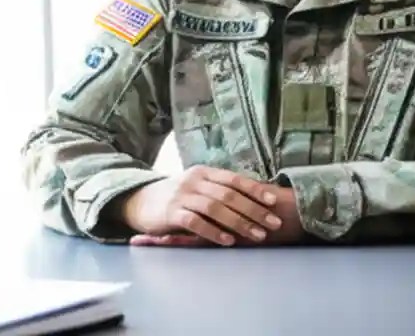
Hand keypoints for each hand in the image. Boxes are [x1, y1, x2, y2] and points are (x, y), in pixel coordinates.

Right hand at [116, 166, 282, 246]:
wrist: (139, 201)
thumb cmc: (176, 197)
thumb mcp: (197, 187)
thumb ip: (219, 190)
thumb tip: (255, 198)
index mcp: (203, 172)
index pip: (234, 179)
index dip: (255, 189)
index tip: (274, 201)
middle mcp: (193, 181)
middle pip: (228, 195)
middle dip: (254, 210)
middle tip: (273, 223)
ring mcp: (181, 196)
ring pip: (215, 208)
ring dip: (239, 222)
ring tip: (257, 235)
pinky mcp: (170, 213)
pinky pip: (195, 222)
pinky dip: (214, 232)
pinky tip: (228, 241)